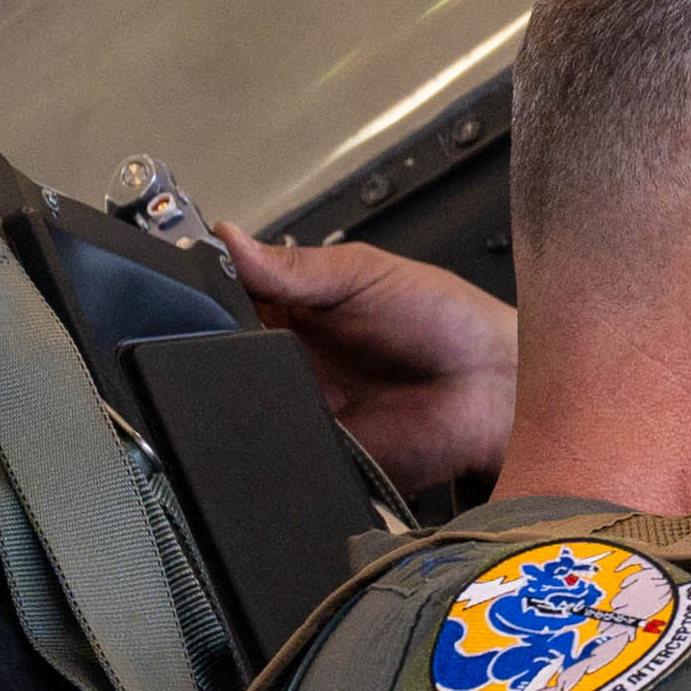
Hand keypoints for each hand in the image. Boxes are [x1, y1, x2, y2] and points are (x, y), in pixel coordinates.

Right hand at [216, 225, 518, 497]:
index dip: (202, 298)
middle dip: (217, 350)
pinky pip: (278, 451)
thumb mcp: (364, 274)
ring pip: (239, 408)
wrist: (498, 386)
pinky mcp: (317, 453)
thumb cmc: (447, 320)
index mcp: (289, 310)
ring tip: (281, 371)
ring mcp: (297, 410)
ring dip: (244, 393)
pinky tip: (294, 415)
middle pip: (218, 359)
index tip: (192, 287)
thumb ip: (294, 266)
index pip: (221, 303)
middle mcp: (286, 362)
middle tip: (247, 335)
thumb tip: (226, 237)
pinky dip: (275, 438)